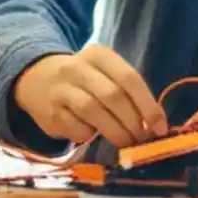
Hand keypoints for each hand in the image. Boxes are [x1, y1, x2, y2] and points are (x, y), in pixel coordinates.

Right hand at [13, 45, 168, 147]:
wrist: (37, 80)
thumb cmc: (83, 80)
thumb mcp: (104, 74)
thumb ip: (128, 93)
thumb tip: (154, 125)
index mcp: (99, 55)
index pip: (129, 78)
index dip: (148, 105)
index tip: (160, 127)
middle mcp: (77, 68)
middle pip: (114, 96)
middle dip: (133, 122)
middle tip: (142, 139)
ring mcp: (61, 89)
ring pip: (94, 112)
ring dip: (116, 132)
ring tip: (126, 142)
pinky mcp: (51, 112)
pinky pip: (77, 128)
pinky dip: (90, 136)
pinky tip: (93, 135)